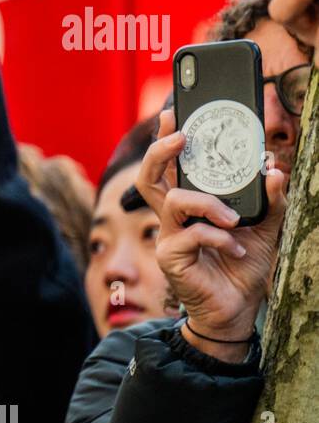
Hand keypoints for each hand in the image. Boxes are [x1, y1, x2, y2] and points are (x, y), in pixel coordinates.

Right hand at [136, 110, 287, 360]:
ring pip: (173, 201)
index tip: (173, 114)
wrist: (237, 309)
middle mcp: (174, 217)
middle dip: (162, 151)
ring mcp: (168, 236)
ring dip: (208, 204)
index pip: (173, 166)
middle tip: (183, 138)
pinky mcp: (171, 258)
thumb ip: (269, 198)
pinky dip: (219, 238)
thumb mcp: (266, 226)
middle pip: (151, 176)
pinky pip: (191, 235)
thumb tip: (272, 169)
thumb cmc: (244, 265)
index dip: (167, 139)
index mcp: (192, 204)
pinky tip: (236, 250)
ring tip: (234, 219)